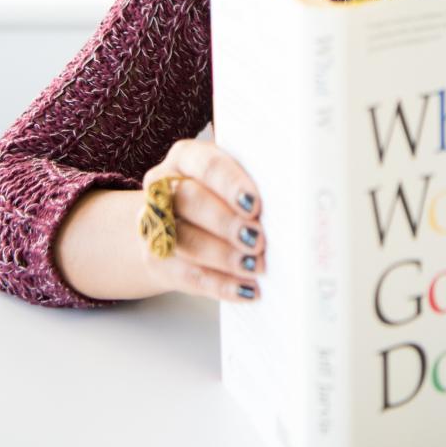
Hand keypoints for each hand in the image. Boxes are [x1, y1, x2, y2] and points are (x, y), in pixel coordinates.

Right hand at [139, 139, 265, 303]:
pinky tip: (247, 289)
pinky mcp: (156, 259)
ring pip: (185, 241)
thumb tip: (291, 199)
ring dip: (224, 256)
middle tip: (258, 239)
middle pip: (190, 201)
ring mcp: (154, 224)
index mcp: (186, 157)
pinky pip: (188, 275)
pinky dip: (221, 285)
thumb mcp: (230, 179)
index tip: (255, 204)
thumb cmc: (217, 195)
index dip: (230, 184)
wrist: (173, 223)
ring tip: (255, 266)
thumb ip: (251, 184)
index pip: (206, 165)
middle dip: (226, 222)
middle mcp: (163, 186)